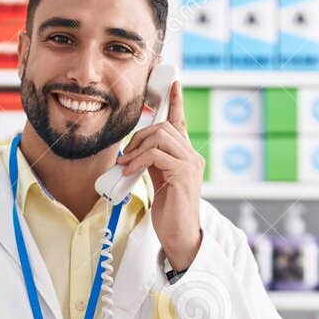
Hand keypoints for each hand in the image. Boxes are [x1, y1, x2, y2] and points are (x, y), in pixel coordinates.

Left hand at [115, 77, 202, 271]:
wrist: (179, 237)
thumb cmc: (169, 212)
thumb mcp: (157, 180)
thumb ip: (150, 162)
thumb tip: (131, 152)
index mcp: (185, 155)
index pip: (181, 122)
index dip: (176, 101)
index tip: (173, 81)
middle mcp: (192, 156)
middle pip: (164, 127)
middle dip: (139, 137)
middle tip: (126, 156)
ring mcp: (190, 164)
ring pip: (160, 137)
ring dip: (137, 148)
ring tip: (127, 166)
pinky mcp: (183, 175)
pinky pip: (157, 155)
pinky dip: (139, 160)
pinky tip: (131, 172)